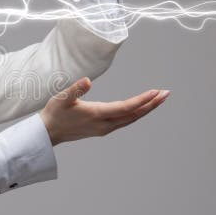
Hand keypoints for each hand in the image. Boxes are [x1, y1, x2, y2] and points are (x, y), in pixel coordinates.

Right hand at [39, 77, 168, 145]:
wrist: (48, 133)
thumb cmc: (54, 113)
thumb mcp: (62, 98)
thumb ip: (76, 89)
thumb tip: (88, 81)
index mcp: (97, 114)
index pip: (126, 107)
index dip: (142, 100)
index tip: (156, 92)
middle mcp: (104, 124)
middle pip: (133, 114)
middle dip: (151, 104)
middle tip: (167, 93)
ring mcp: (104, 128)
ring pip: (131, 119)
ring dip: (146, 109)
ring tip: (159, 98)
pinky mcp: (102, 129)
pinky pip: (125, 121)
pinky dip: (136, 113)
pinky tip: (141, 108)